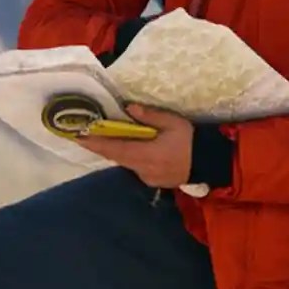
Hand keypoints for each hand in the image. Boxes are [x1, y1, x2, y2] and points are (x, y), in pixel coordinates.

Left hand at [77, 104, 192, 187]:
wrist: (209, 163)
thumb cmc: (191, 140)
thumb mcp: (173, 122)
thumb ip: (150, 116)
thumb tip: (129, 108)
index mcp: (146, 154)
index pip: (114, 149)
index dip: (95, 143)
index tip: (79, 137)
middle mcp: (142, 169)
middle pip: (115, 157)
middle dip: (100, 146)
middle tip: (84, 135)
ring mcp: (147, 177)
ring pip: (125, 163)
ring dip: (115, 151)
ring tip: (103, 139)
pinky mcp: (152, 181)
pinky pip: (135, 167)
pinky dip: (128, 157)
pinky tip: (128, 148)